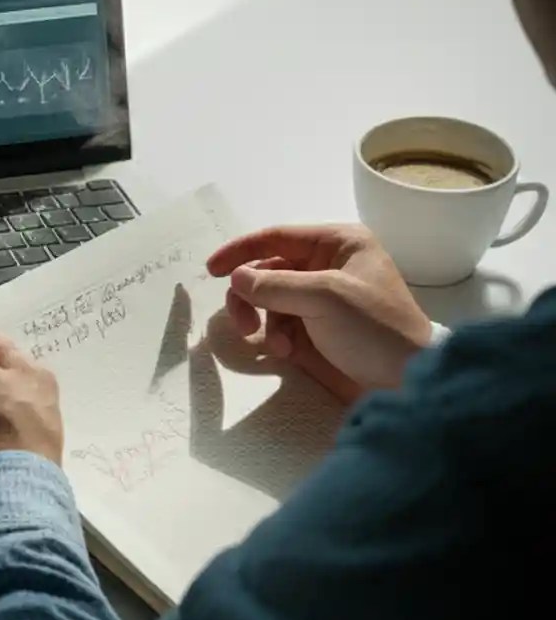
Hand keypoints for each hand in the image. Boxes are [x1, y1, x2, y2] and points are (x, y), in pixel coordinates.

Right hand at [207, 224, 432, 402]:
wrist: (407, 382)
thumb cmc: (374, 329)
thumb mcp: (325, 297)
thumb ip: (275, 284)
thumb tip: (236, 278)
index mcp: (338, 244)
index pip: (277, 237)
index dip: (241, 251)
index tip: (212, 270)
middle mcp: (327, 267)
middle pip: (267, 270)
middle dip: (251, 296)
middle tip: (244, 323)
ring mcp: (321, 300)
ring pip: (269, 300)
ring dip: (265, 322)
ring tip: (278, 346)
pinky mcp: (317, 330)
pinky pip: (280, 325)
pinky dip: (277, 338)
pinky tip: (288, 353)